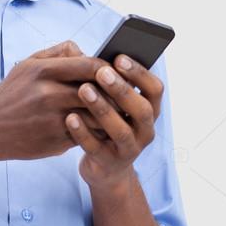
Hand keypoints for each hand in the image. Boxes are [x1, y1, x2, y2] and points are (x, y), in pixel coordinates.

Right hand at [0, 41, 109, 162]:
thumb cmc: (10, 94)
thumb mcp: (28, 64)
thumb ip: (59, 53)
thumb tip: (87, 51)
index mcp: (44, 70)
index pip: (91, 64)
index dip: (109, 68)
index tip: (116, 71)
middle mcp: (49, 94)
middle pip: (99, 91)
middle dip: (115, 93)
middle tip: (125, 93)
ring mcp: (53, 119)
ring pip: (98, 116)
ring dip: (111, 115)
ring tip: (118, 112)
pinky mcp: (55, 141)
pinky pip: (88, 135)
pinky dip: (97, 132)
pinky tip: (101, 129)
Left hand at [65, 54, 163, 189]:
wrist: (105, 168)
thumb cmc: (107, 124)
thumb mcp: (117, 106)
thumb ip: (113, 86)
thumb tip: (98, 58)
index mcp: (150, 111)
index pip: (155, 89)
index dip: (139, 73)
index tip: (119, 57)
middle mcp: (145, 131)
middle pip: (141, 109)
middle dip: (121, 89)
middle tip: (101, 72)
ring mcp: (129, 150)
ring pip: (120, 130)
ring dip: (102, 108)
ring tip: (83, 90)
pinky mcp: (109, 163)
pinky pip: (96, 148)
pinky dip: (83, 132)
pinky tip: (70, 117)